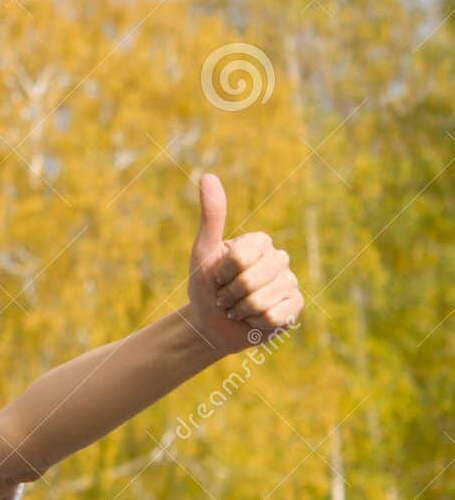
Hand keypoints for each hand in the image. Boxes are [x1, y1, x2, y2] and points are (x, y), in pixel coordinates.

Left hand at [186, 173, 303, 355]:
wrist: (211, 324)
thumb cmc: (206, 287)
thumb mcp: (203, 252)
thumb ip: (212, 216)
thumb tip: (208, 175)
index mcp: (259, 242)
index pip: (240, 257)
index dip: (222, 273)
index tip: (218, 276)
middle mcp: (279, 258)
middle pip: (250, 281)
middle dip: (229, 295)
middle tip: (226, 297)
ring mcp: (290, 282)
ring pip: (261, 301)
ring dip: (240, 311)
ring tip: (238, 309)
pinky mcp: (295, 306)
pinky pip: (274, 317)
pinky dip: (255, 323)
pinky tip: (253, 320)